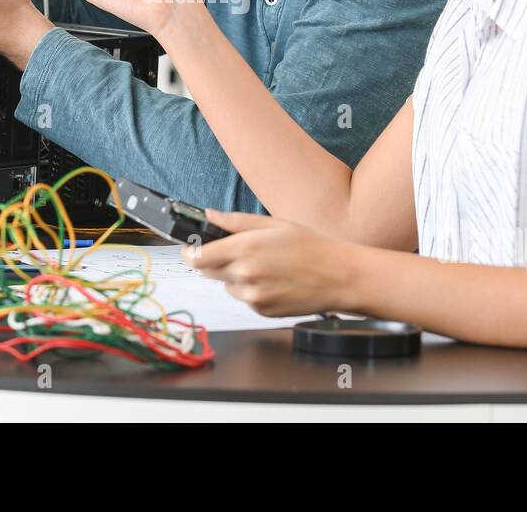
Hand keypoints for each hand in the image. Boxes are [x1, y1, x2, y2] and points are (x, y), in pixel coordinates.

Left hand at [182, 211, 355, 317]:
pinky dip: (252, 290)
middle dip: (215, 261)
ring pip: (228, 286)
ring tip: (265, 266)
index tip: (189, 249)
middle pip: (208, 272)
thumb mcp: (273, 224)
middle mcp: (244, 275)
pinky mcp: (261, 310)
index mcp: (244, 249)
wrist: (337, 277)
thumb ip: (236, 221)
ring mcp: (252, 296)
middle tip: (238, 252)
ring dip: (235, 276)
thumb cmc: (310, 247)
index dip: (189, 253)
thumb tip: (210, 215)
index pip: (197, 258)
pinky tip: (274, 280)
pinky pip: (245, 298)